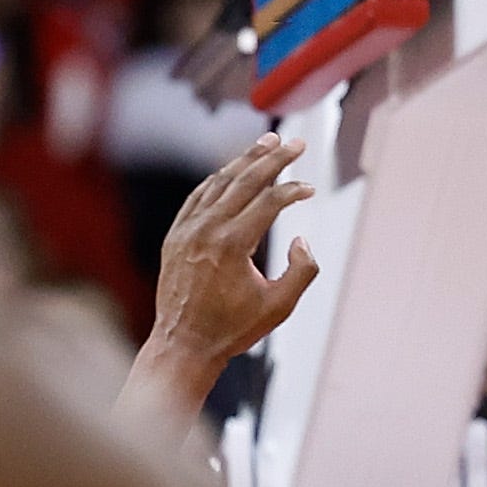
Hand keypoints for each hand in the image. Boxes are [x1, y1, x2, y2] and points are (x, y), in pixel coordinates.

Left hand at [126, 133, 318, 419]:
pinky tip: (231, 171)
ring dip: (244, 160)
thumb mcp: (280, 306)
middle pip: (245, 181)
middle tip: (294, 143)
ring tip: (265, 143)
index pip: (269, 201)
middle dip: (273, 158)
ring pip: (219, 183)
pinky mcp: (175, 236)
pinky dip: (217, 180)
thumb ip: (302, 270)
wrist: (183, 344)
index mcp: (233, 245)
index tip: (311, 188)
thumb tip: (300, 238)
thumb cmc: (234, 328)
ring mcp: (187, 231)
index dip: (294, 189)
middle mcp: (207, 230)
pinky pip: (197, 197)